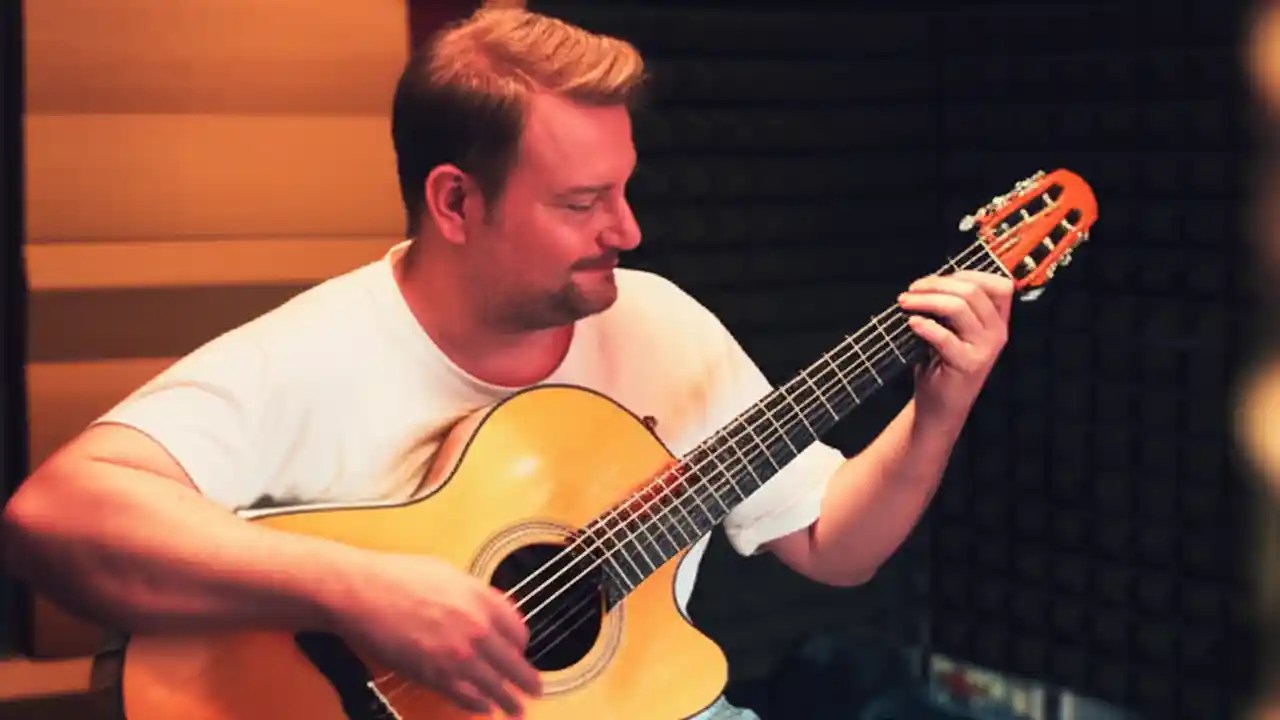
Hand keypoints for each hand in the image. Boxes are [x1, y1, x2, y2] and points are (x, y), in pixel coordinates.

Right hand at [334, 553, 541, 716]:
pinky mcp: (435, 675)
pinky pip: (466, 696)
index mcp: (482, 599)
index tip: (521, 652)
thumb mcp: (448, 573)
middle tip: (535, 689)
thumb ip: (474, 593)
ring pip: (494, 685)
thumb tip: (490, 606)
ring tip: (516, 709)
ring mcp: (457, 655)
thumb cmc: (398, 577)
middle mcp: (477, 628)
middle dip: (526, 680)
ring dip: (508, 701)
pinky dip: (478, 705)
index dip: (522, 645)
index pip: (518, 630)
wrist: (363, 594)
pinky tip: (483, 708)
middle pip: (513, 662)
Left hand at [896, 270, 1013, 423]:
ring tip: (905, 303)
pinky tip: (912, 324)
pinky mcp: (968, 364)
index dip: (965, 274)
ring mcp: (985, 348)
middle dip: (936, 284)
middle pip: (972, 291)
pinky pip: (945, 337)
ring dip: (926, 300)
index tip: (933, 280)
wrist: (940, 406)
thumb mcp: (952, 331)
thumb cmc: (942, 365)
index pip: (997, 284)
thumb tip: (928, 283)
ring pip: (959, 307)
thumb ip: (951, 307)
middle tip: (911, 291)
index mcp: (996, 320)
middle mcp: (997, 332)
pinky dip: (925, 326)